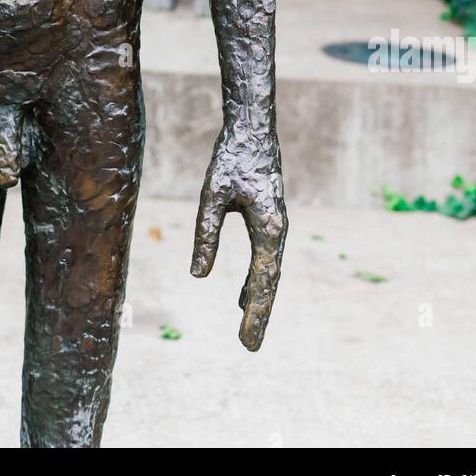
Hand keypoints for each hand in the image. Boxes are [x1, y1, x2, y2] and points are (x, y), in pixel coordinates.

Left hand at [191, 126, 286, 350]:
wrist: (252, 128)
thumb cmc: (231, 157)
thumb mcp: (212, 195)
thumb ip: (206, 235)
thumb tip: (198, 275)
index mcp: (268, 228)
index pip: (263, 281)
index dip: (255, 313)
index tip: (248, 341)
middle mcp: (277, 230)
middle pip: (270, 281)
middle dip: (259, 314)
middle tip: (250, 347)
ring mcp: (275, 224)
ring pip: (268, 270)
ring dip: (258, 298)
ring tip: (247, 327)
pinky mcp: (268, 217)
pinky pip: (264, 256)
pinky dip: (256, 278)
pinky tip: (244, 293)